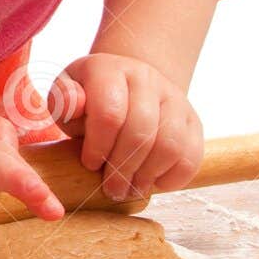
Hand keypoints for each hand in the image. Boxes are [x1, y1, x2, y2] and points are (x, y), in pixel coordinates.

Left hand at [56, 53, 203, 200]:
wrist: (127, 87)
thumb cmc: (89, 100)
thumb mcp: (65, 98)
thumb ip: (65, 103)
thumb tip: (77, 105)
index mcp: (108, 69)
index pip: (109, 113)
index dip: (99, 146)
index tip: (90, 164)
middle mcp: (146, 77)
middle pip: (141, 132)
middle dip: (123, 168)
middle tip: (111, 188)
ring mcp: (174, 98)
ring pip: (169, 145)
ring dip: (147, 175)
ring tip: (130, 189)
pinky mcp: (193, 120)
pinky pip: (192, 155)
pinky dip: (173, 177)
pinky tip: (153, 183)